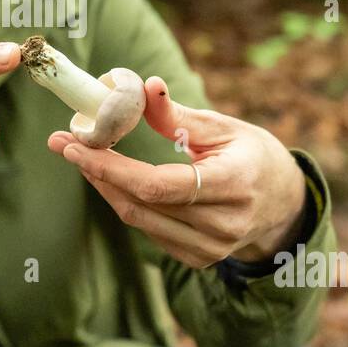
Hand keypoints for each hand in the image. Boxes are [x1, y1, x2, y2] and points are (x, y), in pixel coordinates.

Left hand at [48, 75, 306, 268]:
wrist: (283, 204)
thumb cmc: (252, 155)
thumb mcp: (224, 127)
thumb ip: (179, 115)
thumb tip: (146, 86)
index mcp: (233, 184)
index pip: (159, 184)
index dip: (112, 168)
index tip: (75, 146)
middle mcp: (223, 224)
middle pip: (142, 204)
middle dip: (98, 173)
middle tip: (64, 145)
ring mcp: (211, 248)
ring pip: (140, 221)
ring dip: (106, 188)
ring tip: (83, 157)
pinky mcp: (199, 259)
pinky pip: (150, 232)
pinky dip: (126, 204)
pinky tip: (112, 181)